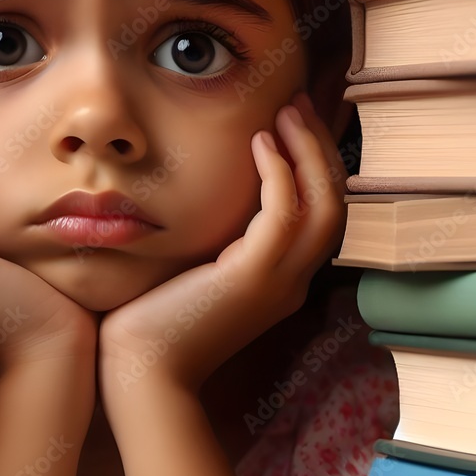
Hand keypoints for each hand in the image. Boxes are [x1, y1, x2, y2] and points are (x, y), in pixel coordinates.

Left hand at [98, 93, 345, 400]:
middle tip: (298, 104)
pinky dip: (279, 172)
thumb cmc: (155, 320)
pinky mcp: (253, 277)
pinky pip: (283, 212)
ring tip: (286, 111)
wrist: (142, 371)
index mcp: (282, 279)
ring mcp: (279, 281)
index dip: (314, 164)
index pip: (319, 213)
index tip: (291, 122)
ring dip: (307, 150)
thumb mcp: (197, 271)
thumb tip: (208, 193)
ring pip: (322, 203)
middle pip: (333, 202)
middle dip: (319, 147)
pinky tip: (259, 142)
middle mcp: (293, 281)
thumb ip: (217, 238)